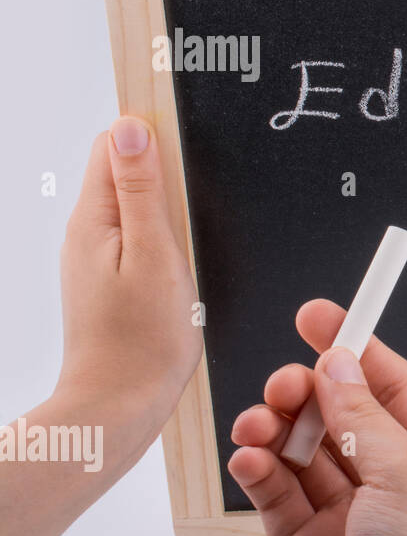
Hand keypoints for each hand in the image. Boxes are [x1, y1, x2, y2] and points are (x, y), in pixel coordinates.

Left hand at [56, 117, 201, 442]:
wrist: (119, 408)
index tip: (186, 147)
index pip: (112, 144)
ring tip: (188, 240)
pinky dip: (159, 238)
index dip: (150, 135)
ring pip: (130, 207)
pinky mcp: (107, 282)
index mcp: (92, 219)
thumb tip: (131, 127)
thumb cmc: (144, 340)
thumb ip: (142, 189)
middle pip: (121, 172)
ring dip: (163, 208)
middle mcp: (84, 234)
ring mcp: (93, 259)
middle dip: (160, 172)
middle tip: (193, 206)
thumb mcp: (155, 253)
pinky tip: (178, 264)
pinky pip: (133, 239)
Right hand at [227, 299, 406, 535]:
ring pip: (301, 452)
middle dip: (306, 391)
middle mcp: (395, 486)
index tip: (319, 314)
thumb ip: (367, 418)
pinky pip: (275, 496)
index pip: (395, 386)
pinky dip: (257, 473)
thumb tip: (339, 364)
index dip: (357, 346)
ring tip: (259, 426)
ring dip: (275, 429)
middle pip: (340, 414)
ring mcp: (348, 519)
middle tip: (284, 384)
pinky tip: (251, 462)